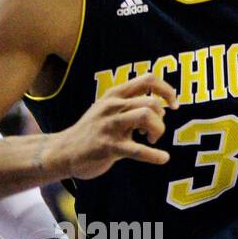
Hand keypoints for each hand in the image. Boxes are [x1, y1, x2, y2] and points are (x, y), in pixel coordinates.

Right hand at [46, 73, 177, 180]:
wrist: (64, 151)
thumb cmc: (92, 132)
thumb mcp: (109, 110)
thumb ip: (133, 106)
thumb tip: (163, 110)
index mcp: (115, 95)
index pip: (149, 80)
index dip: (167, 90)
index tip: (174, 105)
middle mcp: (112, 106)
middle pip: (152, 102)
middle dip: (162, 119)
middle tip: (154, 133)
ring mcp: (109, 126)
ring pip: (147, 117)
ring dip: (158, 131)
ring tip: (152, 141)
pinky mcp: (108, 147)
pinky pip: (138, 150)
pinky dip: (155, 155)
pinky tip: (163, 158)